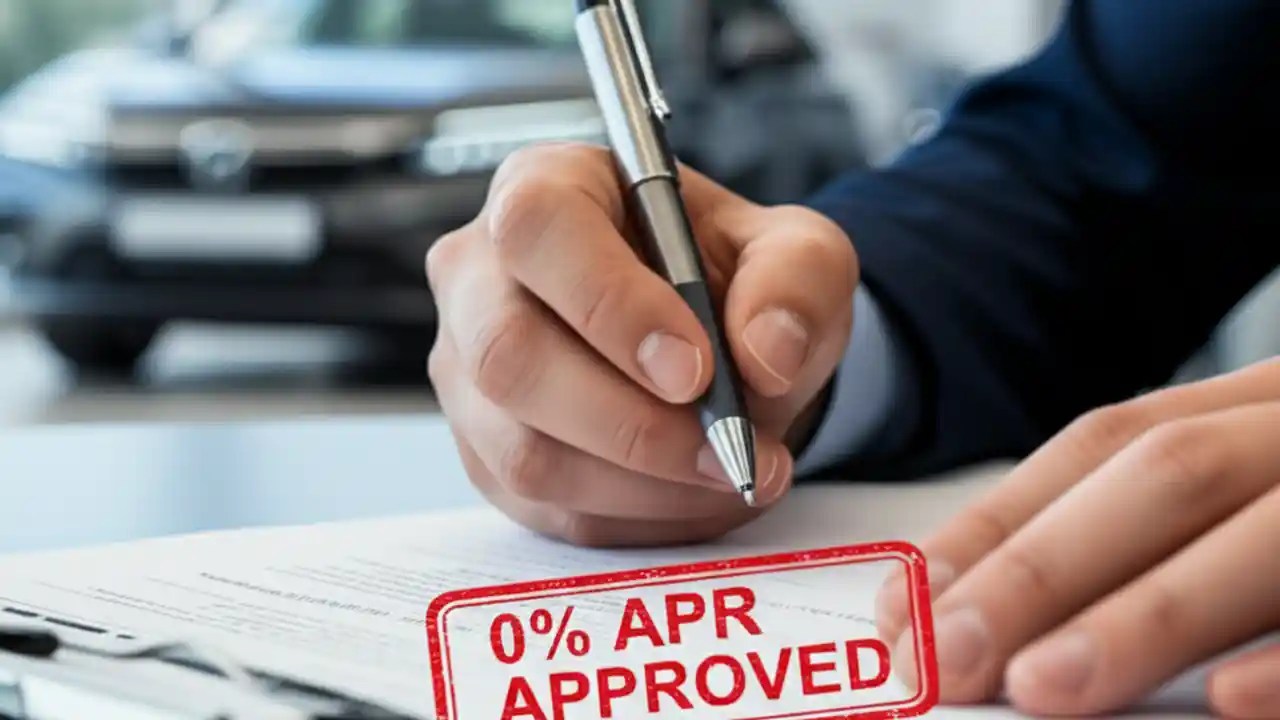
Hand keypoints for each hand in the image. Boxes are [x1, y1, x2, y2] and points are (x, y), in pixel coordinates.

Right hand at [426, 143, 857, 546]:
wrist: (714, 348)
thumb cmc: (734, 281)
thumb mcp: (797, 254)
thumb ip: (796, 281)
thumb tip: (765, 353)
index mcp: (545, 186)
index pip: (539, 230)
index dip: (610, 304)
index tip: (695, 370)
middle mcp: (481, 275)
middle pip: (508, 355)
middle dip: (629, 423)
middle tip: (729, 449)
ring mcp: (469, 370)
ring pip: (523, 450)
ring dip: (643, 484)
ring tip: (733, 473)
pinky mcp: (485, 450)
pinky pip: (544, 505)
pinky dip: (634, 515)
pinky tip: (693, 492)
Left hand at [876, 359, 1279, 716]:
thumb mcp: (1255, 491)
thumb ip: (1156, 533)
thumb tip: (987, 618)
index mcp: (1257, 407)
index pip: (1105, 446)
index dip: (999, 522)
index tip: (905, 598)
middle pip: (1165, 474)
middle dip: (1040, 569)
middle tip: (945, 657)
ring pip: (1265, 533)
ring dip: (1144, 616)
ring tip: (1039, 684)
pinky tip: (1224, 700)